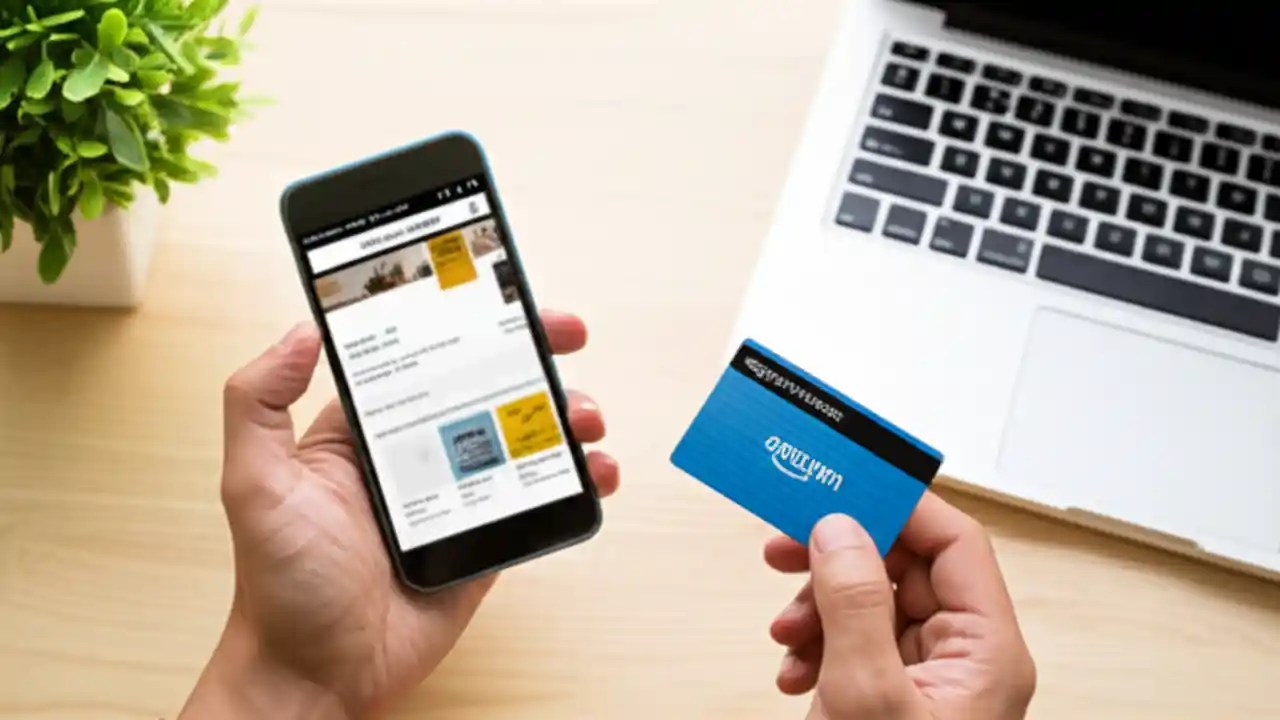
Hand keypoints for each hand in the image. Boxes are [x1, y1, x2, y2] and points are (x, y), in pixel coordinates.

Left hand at [180, 310, 619, 719]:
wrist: (317, 673)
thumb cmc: (279, 583)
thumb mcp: (254, 481)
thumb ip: (259, 401)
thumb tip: (301, 332)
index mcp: (367, 430)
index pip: (426, 358)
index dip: (469, 323)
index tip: (506, 298)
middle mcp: (416, 454)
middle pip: (487, 387)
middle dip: (534, 356)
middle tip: (567, 337)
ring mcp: (457, 496)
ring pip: (523, 438)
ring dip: (564, 417)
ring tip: (585, 418)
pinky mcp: (486, 539)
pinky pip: (539, 500)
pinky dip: (577, 481)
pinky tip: (596, 473)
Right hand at [763, 493, 1034, 719]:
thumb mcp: (865, 694)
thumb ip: (855, 605)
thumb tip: (840, 529)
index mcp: (986, 651)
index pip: (954, 542)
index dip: (897, 508)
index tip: (838, 488)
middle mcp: (966, 659)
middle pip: (905, 569)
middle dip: (838, 562)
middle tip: (784, 550)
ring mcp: (930, 680)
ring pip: (873, 606)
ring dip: (820, 609)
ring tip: (785, 633)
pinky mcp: (895, 700)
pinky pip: (857, 647)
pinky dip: (818, 649)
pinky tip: (795, 671)